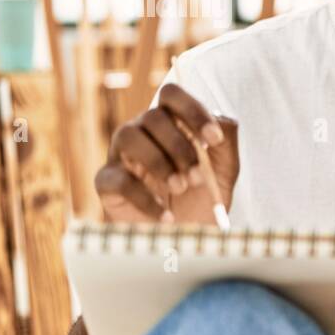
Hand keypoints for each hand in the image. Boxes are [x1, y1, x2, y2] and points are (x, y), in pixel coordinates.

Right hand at [95, 83, 238, 223]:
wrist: (184, 238)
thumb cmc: (202, 199)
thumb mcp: (224, 171)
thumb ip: (227, 142)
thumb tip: (222, 121)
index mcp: (170, 123)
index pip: (172, 95)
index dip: (193, 111)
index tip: (214, 140)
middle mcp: (142, 132)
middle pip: (152, 116)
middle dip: (180, 147)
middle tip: (198, 177)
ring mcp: (121, 156)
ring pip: (128, 136)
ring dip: (159, 163)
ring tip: (181, 189)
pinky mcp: (107, 183)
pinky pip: (118, 179)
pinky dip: (146, 198)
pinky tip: (167, 215)